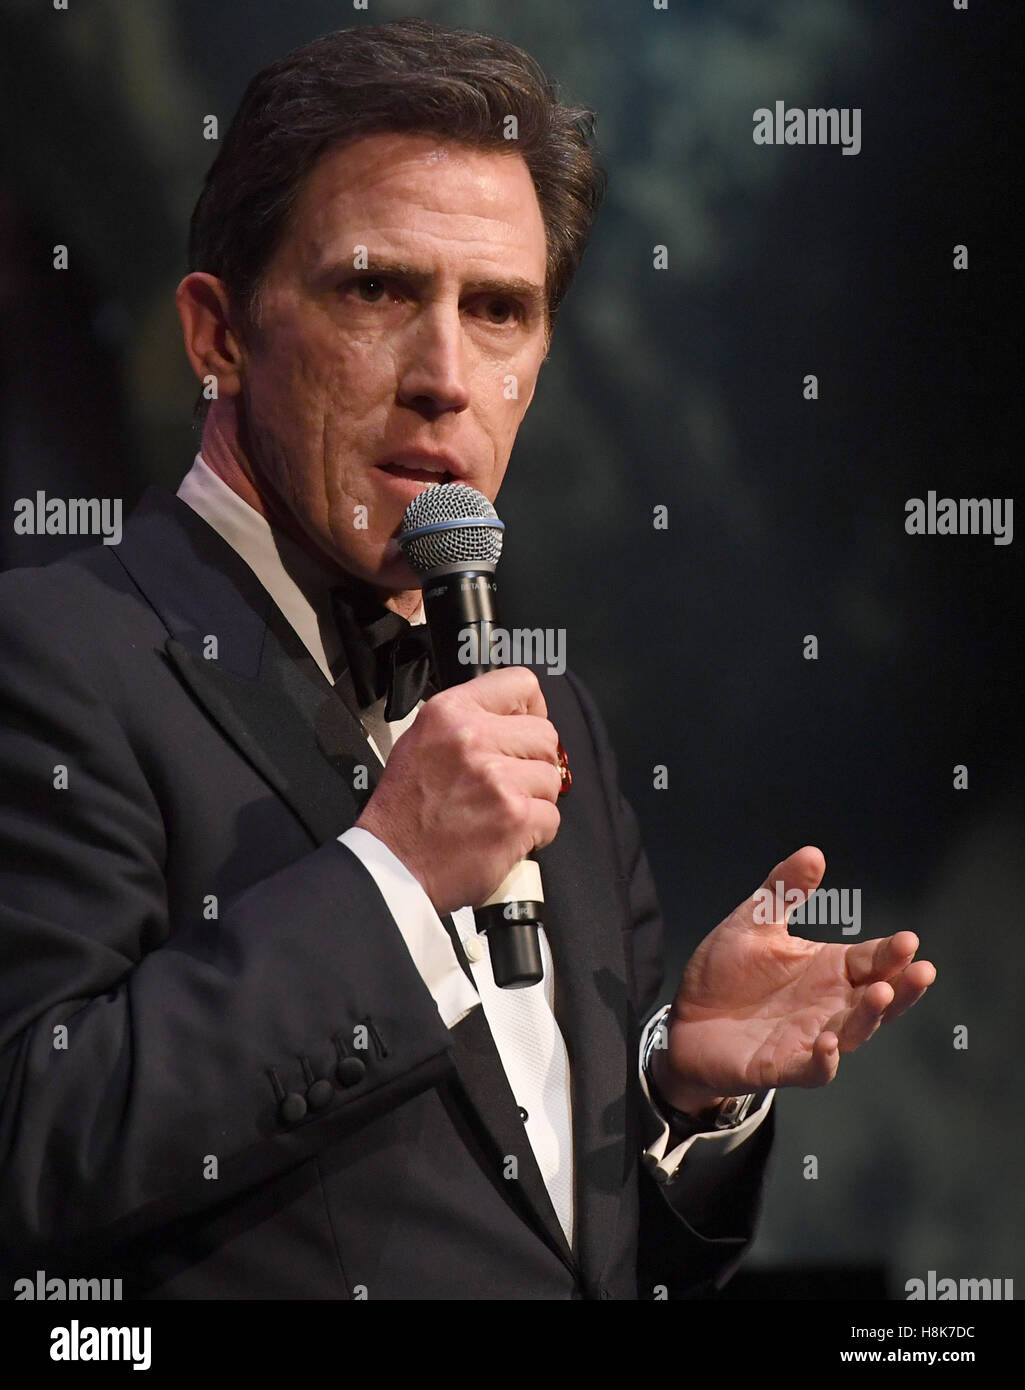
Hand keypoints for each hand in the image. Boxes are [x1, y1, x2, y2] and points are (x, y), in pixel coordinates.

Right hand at [355, 667, 562, 915]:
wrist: (392, 865)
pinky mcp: (514, 818)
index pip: (521, 684)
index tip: (525, 731)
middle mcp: (473, 739)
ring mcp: (496, 779)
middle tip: (510, 782)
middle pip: (545, 735)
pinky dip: (535, 832)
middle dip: (534, 762)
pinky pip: (551, 817)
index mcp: (450, 712)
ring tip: (500, 811)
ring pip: (551, 778)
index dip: (532, 710)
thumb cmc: (405, 809)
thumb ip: (468, 721)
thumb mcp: (422, 740)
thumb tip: (516, 716)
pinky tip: (505, 834)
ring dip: (534, 799)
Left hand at [649, 847, 936, 1113]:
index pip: (872, 960)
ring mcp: (808, 1038)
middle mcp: (828, 1005)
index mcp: (828, 969)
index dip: (892, 953)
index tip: (909, 941)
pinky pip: (811, 1069)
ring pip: (853, 1033)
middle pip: (878, 999)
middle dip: (902, 987)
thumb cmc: (725, 974)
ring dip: (869, 1017)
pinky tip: (828, 1045)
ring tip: (879, 994)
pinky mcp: (781, 1066)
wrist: (685, 1021)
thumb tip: (813, 853)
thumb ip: (783, 891)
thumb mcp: (753, 923)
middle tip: (922, 970)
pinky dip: (823, 1061)